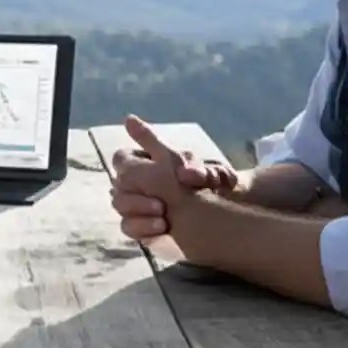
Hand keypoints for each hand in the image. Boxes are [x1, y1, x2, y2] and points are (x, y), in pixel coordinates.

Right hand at [111, 115, 233, 239]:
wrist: (230, 208)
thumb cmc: (208, 178)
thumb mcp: (186, 155)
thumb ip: (156, 142)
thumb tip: (128, 119)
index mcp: (147, 163)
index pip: (121, 158)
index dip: (128, 163)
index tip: (145, 172)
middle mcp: (138, 183)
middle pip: (118, 184)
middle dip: (136, 194)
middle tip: (161, 204)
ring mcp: (138, 207)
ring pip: (120, 205)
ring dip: (139, 211)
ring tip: (164, 217)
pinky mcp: (143, 228)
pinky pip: (128, 227)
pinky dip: (142, 227)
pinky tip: (162, 228)